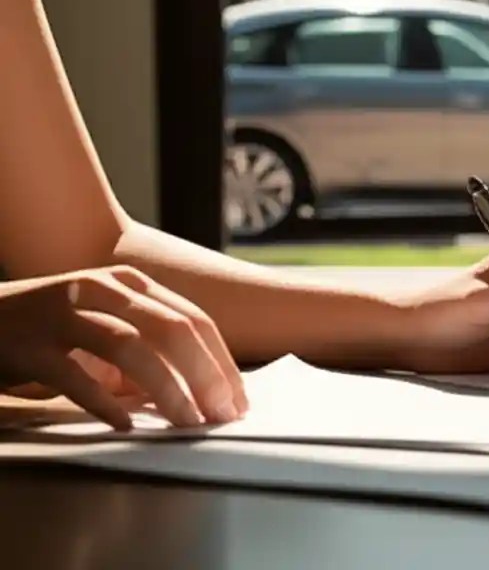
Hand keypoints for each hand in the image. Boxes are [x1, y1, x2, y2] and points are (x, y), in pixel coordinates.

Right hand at [0, 265, 247, 429]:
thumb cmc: (51, 329)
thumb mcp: (105, 327)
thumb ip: (149, 349)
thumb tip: (202, 392)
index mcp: (129, 284)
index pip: (194, 319)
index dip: (222, 361)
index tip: (239, 400)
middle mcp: (100, 289)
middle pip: (172, 329)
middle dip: (205, 376)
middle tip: (223, 416)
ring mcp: (62, 313)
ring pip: (130, 348)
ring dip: (167, 390)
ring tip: (187, 424)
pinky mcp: (27, 344)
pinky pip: (74, 374)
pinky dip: (104, 402)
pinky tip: (125, 425)